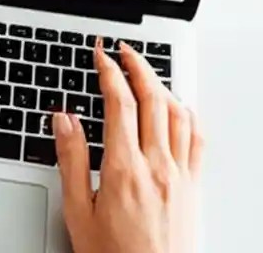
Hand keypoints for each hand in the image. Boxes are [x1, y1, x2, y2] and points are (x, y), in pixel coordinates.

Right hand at [54, 41, 203, 252]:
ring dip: (163, 85)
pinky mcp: (194, 188)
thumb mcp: (77, 211)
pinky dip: (188, 114)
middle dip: (138, 66)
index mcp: (124, 169)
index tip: (101, 55)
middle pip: (153, 99)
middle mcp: (158, 167)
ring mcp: (180, 176)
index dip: (109, 72)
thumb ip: (72, 160)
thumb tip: (65, 121)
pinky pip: (197, 139)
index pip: (120, 104)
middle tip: (124, 51)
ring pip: (179, 114)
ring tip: (147, 72)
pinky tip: (179, 108)